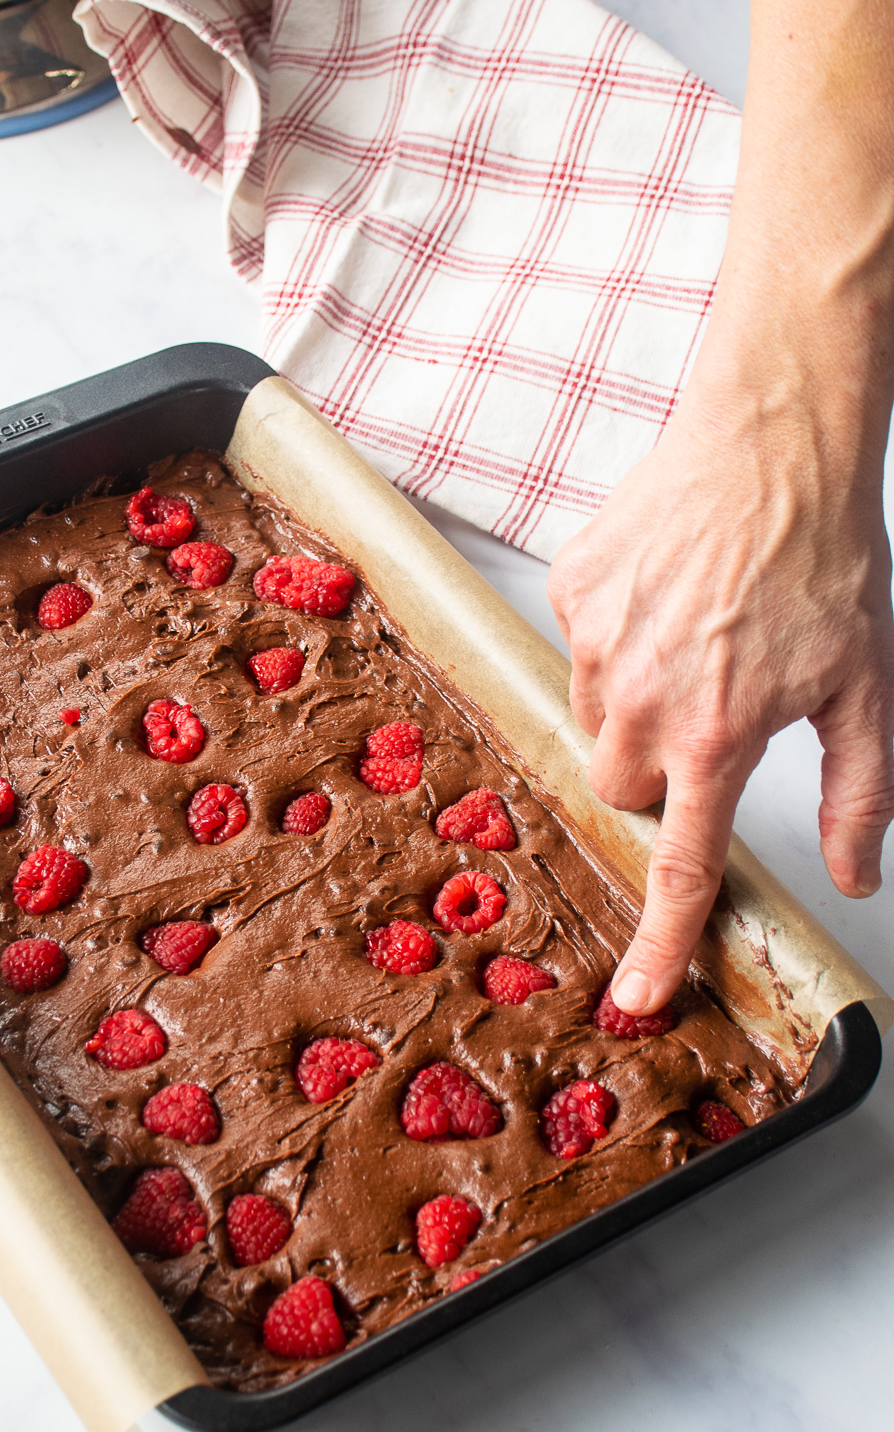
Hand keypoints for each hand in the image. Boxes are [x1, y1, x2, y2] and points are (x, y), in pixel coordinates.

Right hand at [547, 345, 893, 1015]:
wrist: (773, 439)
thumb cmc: (825, 550)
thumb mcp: (868, 684)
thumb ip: (860, 790)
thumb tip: (855, 870)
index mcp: (718, 729)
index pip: (681, 864)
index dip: (662, 940)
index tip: (636, 992)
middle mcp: (643, 694)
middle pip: (620, 788)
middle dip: (658, 775)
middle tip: (709, 719)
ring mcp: (594, 639)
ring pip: (594, 720)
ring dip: (635, 707)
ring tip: (693, 640)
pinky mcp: (569, 591)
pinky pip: (577, 649)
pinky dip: (616, 642)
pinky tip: (664, 598)